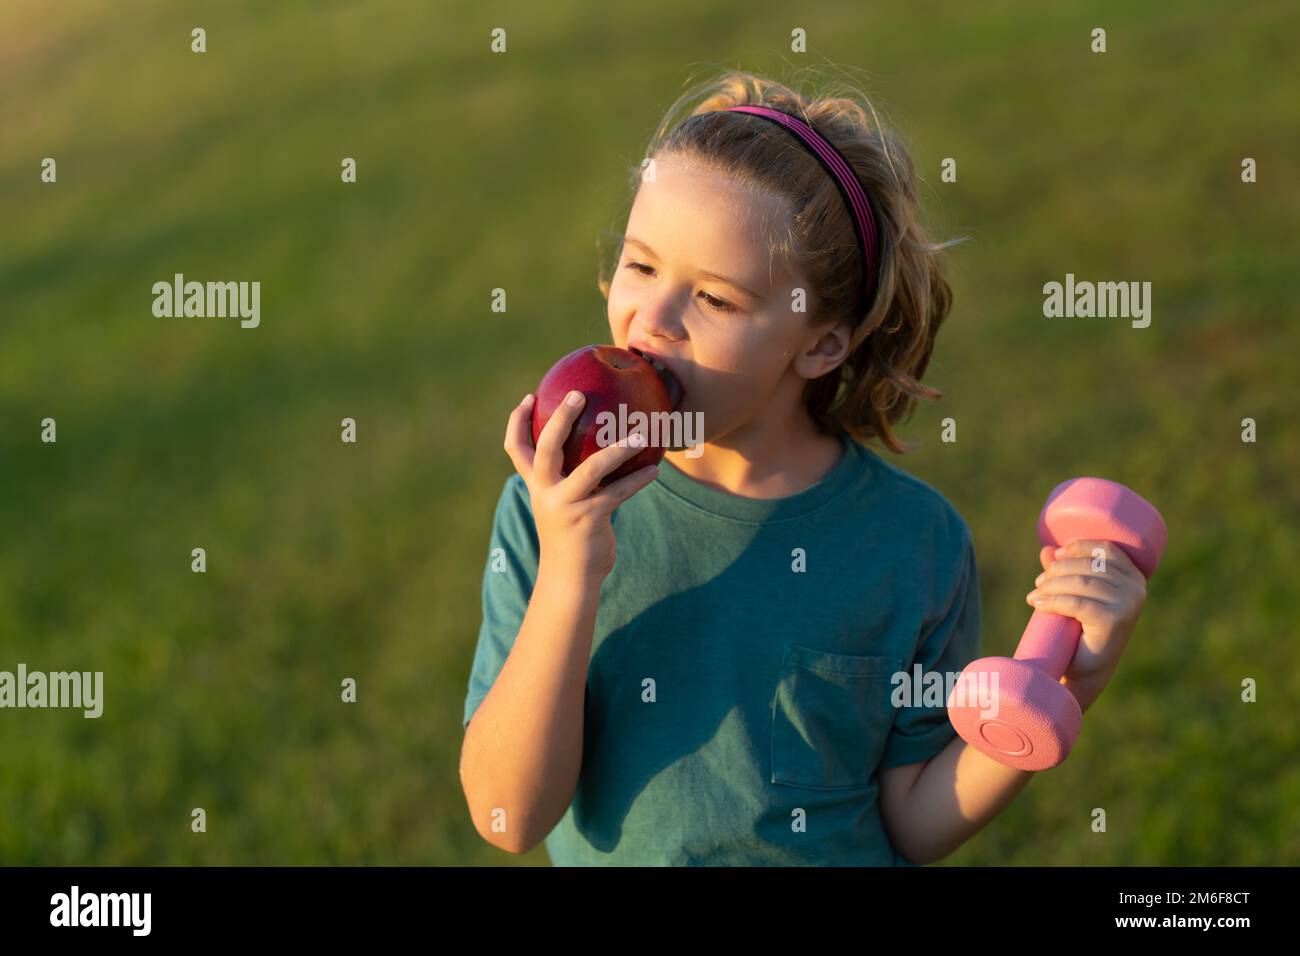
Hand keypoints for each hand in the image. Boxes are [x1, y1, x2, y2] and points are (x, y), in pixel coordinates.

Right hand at [503, 390, 657, 583]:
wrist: (569, 579)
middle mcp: (546, 492)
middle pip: (547, 448)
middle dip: (560, 418)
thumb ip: (570, 480)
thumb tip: (597, 449)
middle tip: (577, 394)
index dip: (518, 421)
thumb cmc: (570, 537)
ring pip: (592, 468)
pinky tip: (655, 471)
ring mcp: (566, 505)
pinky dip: (638, 480)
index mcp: (536, 485)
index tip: (530, 397)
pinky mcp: (589, 519)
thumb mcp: (561, 505)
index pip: (517, 449)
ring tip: (641, 433)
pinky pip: (618, 493)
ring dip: (619, 448)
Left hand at [1023, 539, 1148, 712]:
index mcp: (1133, 577)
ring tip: (1035, 596)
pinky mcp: (1114, 621)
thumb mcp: (1074, 595)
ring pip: (1081, 583)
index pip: (1106, 549)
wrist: (1085, 671)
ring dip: (1051, 586)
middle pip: (1089, 565)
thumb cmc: (1080, 631)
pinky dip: (1053, 601)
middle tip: (1039, 584)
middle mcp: (1136, 589)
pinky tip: (1038, 604)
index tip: (1054, 556)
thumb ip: (1065, 572)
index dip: (1078, 547)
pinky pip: (1077, 603)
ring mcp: (1128, 605)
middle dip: (1057, 570)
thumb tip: (1047, 549)